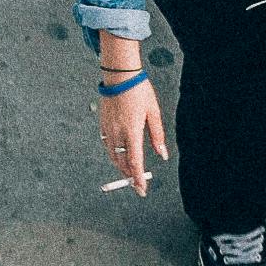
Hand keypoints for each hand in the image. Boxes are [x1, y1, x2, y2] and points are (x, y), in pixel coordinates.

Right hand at [99, 71, 167, 195]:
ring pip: (112, 155)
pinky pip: (107, 145)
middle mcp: (118, 133)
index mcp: (132, 131)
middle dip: (130, 175)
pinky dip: (113, 154)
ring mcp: (108, 129)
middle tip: (137, 184)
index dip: (138, 179)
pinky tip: (118, 155)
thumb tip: (162, 154)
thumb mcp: (153, 112)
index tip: (141, 190)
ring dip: (121, 166)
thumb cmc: (138, 91)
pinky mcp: (103, 123)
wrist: (119, 75)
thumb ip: (157, 135)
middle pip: (122, 162)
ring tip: (129, 172)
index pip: (135, 162)